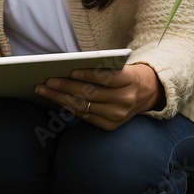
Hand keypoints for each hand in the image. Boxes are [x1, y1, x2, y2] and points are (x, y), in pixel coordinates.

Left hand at [35, 63, 165, 130]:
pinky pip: (86, 116)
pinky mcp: (111, 126)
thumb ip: (102, 68)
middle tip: (48, 81)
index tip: (71, 70)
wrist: (148, 93)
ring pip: (85, 106)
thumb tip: (70, 68)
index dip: (89, 75)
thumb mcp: (121, 67)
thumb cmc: (127, 74)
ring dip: (61, 99)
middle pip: (92, 93)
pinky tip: (57, 100)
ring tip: (45, 91)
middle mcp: (125, 100)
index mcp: (130, 80)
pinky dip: (70, 107)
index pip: (108, 78)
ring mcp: (118, 115)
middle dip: (67, 87)